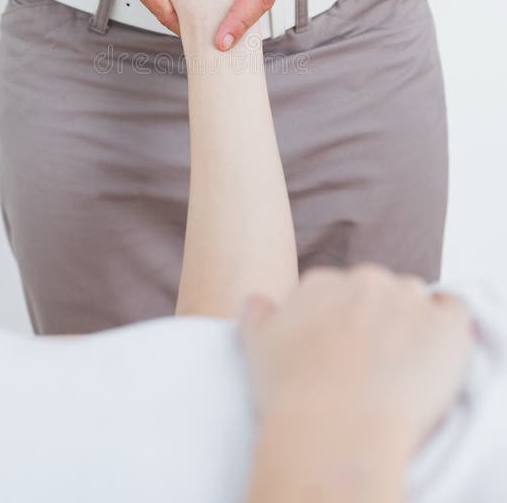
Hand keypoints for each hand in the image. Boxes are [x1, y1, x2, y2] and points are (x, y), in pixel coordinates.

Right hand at [239, 264, 472, 459]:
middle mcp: (364, 281)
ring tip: (402, 370)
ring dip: (412, 326)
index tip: (344, 352)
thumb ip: (256, 314)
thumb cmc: (290, 393)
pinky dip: (448, 330)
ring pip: (416, 302)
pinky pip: (454, 313)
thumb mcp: (256, 347)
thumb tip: (255, 300)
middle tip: (372, 365)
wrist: (332, 429)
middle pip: (379, 293)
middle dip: (378, 321)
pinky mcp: (445, 325)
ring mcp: (407, 299)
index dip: (343, 323)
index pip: (340, 292)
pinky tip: (435, 357)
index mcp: (322, 283)